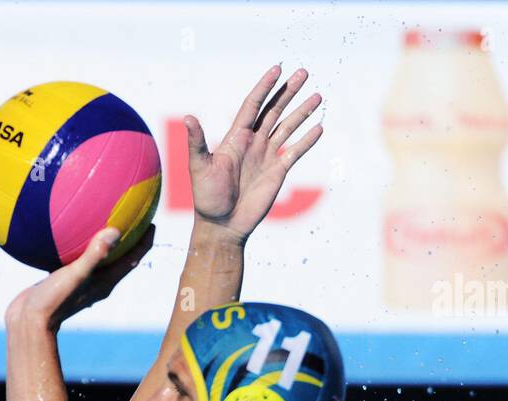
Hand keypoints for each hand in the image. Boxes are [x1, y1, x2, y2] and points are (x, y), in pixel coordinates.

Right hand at [4, 225, 154, 331]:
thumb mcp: (75, 276)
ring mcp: (81, 281)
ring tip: (103, 216)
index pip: (134, 258)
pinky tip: (68, 228)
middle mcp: (97, 281)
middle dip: (129, 236)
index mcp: (106, 281)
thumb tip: (115, 231)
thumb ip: (94, 255)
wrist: (28, 321)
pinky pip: (76, 257)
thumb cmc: (53, 302)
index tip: (151, 220)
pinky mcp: (65, 279)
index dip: (145, 240)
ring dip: (104, 239)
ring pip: (99, 256)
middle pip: (121, 256)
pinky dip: (78, 243)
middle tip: (131, 212)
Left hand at [185, 65, 322, 244]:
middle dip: (288, 91)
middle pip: (274, 110)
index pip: (253, 105)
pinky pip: (295, 152)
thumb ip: (196, 142)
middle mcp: (253, 143)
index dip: (265, 87)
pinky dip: (307, 140)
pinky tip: (319, 128)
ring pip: (288, 127)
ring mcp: (266, 156)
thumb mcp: (199, 167)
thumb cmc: (206, 197)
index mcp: (235, 138)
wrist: (222, 224)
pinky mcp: (277, 172)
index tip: (277, 69)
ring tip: (317, 95)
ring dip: (302, 111)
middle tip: (304, 72)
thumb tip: (188, 118)